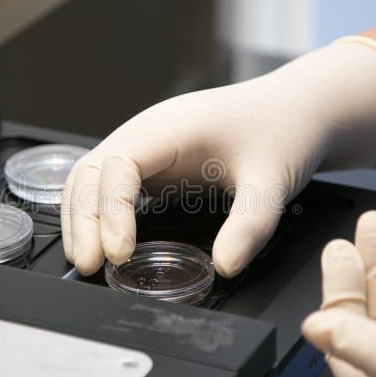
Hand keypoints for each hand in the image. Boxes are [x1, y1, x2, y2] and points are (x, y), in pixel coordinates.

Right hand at [61, 40, 375, 275]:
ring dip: (82, 217)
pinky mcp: (152, 161)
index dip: (110, 211)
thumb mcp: (274, 181)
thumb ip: (251, 224)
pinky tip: (104, 242)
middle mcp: (147, 132)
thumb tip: (223, 267)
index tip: (119, 253)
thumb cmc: (281, 133)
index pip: (118, 166)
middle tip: (89, 267)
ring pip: (92, 176)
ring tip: (87, 261)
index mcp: (170, 128)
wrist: (292, 109)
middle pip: (91, 171)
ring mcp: (146, 145)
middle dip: (82, 220)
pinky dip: (99, 213)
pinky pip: (110, 184)